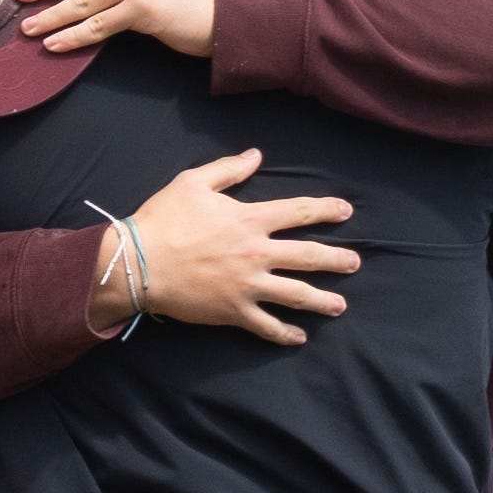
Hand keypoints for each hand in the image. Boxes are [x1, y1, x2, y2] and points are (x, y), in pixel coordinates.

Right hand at [92, 149, 357, 344]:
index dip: (325, 210)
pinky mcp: (234, 311)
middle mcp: (257, 253)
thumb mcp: (193, 182)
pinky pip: (266, 325)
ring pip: (296, 294)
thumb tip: (256, 155)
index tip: (346, 211)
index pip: (299, 212)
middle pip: (309, 256)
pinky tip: (299, 336)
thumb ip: (229, 168)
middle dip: (336, 259)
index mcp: (250, 219)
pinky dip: (284, 333)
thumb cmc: (163, 219)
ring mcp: (248, 285)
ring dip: (322, 300)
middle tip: (354, 263)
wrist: (138, 263)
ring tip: (340, 305)